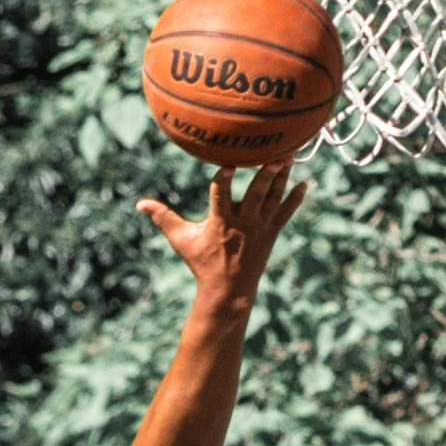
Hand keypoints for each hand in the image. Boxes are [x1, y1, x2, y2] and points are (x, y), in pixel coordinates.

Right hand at [140, 158, 302, 309]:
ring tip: (291, 156)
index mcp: (220, 222)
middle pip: (257, 194)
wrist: (228, 290)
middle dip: (266, 175)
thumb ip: (163, 218)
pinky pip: (286, 212)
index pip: (222, 194)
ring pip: (274, 198)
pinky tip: (305, 184)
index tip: (230, 163)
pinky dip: (295, 199)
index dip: (225, 179)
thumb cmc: (202, 262)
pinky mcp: (271, 233)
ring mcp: (260, 228)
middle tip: (276, 155)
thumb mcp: (181, 240)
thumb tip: (140, 204)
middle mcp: (243, 223)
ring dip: (283, 178)